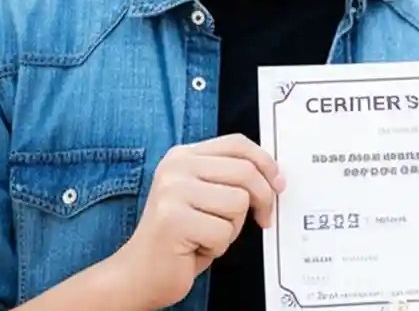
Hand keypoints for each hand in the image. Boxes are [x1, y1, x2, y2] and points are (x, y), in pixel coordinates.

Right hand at [107, 134, 284, 309]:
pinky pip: (223, 231)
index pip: (237, 143)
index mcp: (183, 156)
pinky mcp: (173, 219)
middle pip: (245, 171)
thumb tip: (275, 177)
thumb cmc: (180, 239)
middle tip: (262, 219)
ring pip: (238, 202)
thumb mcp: (205, 197)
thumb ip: (230, 179)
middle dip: (262, 199)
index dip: (265, 162)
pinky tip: (196, 247)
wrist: (140, 274)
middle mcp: (175, 167)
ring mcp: (172, 191)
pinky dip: (217, 246)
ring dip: (232, 228)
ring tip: (208, 234)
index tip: (278, 184)